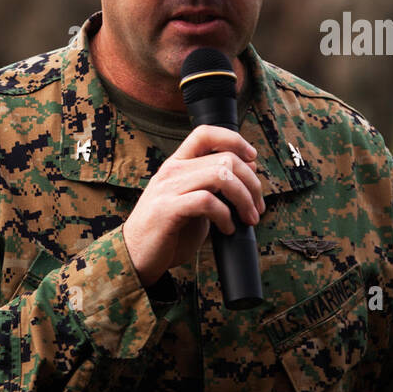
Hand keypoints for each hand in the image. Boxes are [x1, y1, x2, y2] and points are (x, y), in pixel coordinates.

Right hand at [121, 125, 264, 285]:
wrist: (136, 257)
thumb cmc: (167, 232)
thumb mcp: (196, 204)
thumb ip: (216, 186)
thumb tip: (249, 166)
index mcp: (177, 165)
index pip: (205, 134)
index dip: (233, 140)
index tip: (252, 158)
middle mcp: (171, 171)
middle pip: (224, 159)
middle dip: (251, 183)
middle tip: (256, 208)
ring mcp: (168, 189)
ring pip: (220, 176)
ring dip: (243, 198)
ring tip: (247, 218)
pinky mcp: (167, 210)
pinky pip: (207, 201)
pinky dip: (225, 216)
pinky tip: (227, 229)